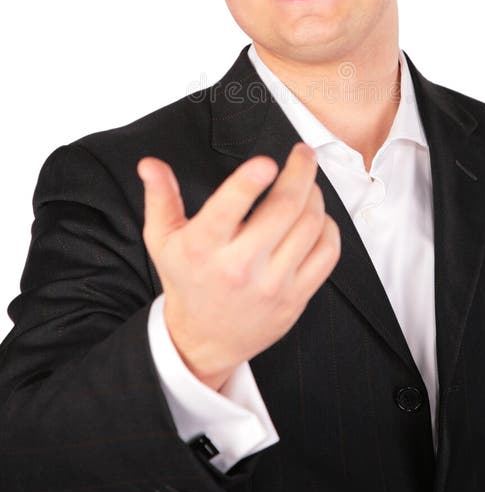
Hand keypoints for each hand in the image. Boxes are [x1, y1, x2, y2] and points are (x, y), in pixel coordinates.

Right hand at [138, 143, 340, 389]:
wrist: (204, 339)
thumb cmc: (186, 279)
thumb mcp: (162, 239)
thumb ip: (160, 197)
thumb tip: (149, 164)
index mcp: (203, 247)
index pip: (227, 209)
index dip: (249, 182)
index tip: (266, 161)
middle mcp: (239, 266)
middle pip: (284, 208)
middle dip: (300, 172)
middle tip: (303, 152)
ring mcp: (272, 284)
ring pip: (310, 226)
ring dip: (315, 194)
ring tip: (307, 181)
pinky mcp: (296, 297)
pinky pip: (327, 253)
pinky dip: (328, 226)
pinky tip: (317, 215)